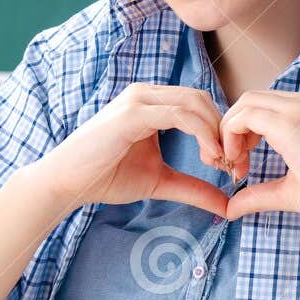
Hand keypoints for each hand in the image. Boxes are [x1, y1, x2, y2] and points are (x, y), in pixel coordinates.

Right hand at [40, 83, 228, 216]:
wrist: (68, 183)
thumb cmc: (106, 177)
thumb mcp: (160, 181)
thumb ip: (193, 188)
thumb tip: (227, 206)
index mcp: (153, 103)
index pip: (199, 104)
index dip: (220, 131)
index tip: (230, 164)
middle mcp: (146, 94)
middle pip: (202, 100)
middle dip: (223, 130)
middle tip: (232, 163)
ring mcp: (139, 100)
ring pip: (195, 103)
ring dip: (216, 133)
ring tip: (221, 163)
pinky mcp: (134, 113)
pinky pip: (180, 115)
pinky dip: (202, 134)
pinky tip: (209, 157)